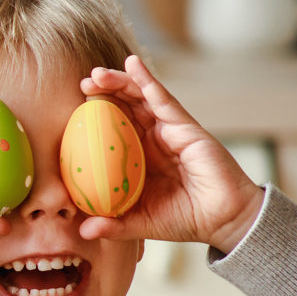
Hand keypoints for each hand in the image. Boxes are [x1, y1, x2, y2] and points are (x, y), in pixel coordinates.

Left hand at [78, 56, 264, 252]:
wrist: (225, 219)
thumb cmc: (185, 219)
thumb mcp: (141, 223)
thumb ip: (114, 225)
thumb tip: (82, 231)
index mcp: (141, 157)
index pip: (113, 128)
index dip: (95, 116)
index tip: (72, 110)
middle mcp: (154, 139)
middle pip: (125, 107)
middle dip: (103, 92)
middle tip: (82, 83)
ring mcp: (169, 130)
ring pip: (140, 97)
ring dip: (119, 81)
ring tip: (96, 74)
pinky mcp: (185, 126)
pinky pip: (163, 99)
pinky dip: (147, 80)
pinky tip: (133, 64)